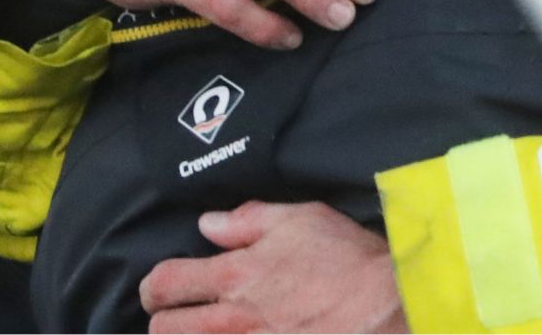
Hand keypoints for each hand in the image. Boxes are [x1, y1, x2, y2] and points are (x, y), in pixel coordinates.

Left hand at [140, 201, 407, 333]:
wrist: (388, 305)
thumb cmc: (348, 259)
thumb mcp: (302, 218)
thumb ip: (248, 220)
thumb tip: (208, 224)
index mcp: (237, 274)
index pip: (167, 283)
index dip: (153, 286)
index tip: (159, 290)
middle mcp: (235, 319)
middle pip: (165, 331)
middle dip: (162, 323)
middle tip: (175, 319)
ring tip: (204, 332)